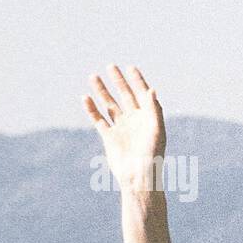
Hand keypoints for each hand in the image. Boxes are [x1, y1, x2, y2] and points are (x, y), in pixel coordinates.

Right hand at [82, 65, 165, 192]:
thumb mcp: (156, 131)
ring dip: (102, 91)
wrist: (138, 177)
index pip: (142, 94)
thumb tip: (152, 89)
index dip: (137, 80)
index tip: (130, 67)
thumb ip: (154, 110)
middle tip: (111, 65)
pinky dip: (91, 109)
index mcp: (148, 118)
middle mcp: (134, 120)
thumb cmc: (152, 156)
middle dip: (118, 81)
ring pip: (109, 105)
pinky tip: (85, 97)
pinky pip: (98, 119)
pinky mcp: (109, 137)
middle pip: (125, 95)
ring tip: (93, 76)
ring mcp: (121, 127)